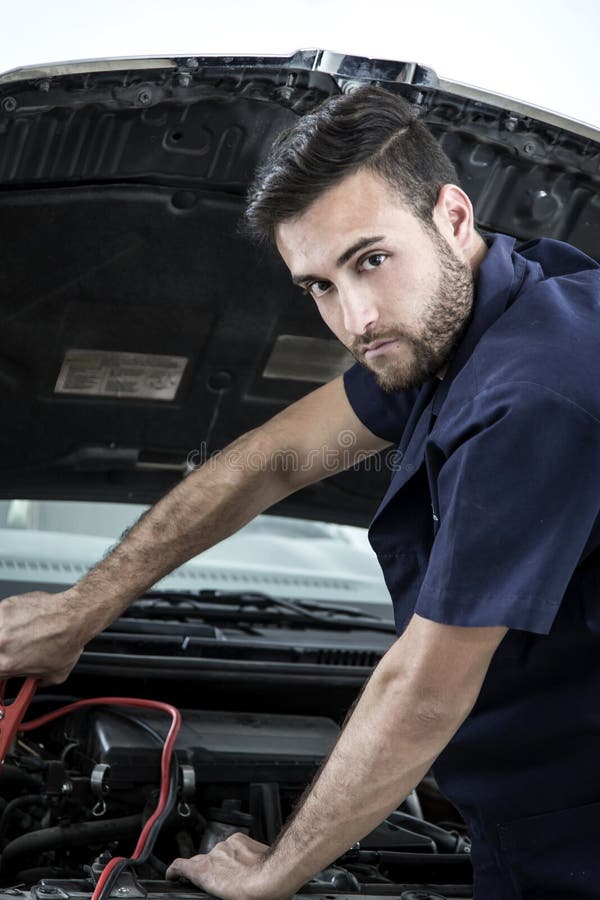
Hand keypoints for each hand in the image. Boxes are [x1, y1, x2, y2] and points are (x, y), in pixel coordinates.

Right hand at [0, 590, 87, 683]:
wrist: (73, 617)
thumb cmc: (66, 641)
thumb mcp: (56, 676)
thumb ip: (39, 682)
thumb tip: (37, 681)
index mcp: (7, 665)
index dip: (2, 669)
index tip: (6, 665)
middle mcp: (0, 645)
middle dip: (4, 651)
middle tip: (14, 649)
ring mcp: (2, 624)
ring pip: (0, 633)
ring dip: (5, 635)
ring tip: (19, 634)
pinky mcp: (6, 607)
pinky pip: (2, 615)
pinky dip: (10, 619)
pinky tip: (22, 621)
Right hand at [166, 833, 289, 899]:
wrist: (273, 875)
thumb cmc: (251, 894)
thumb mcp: (223, 897)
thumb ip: (213, 887)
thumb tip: (216, 886)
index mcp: (204, 871)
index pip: (180, 866)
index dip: (174, 870)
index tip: (173, 874)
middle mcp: (212, 854)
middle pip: (202, 861)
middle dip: (207, 872)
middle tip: (220, 884)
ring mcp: (226, 845)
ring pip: (220, 854)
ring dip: (224, 863)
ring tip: (238, 876)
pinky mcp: (239, 838)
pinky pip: (233, 846)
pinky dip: (236, 854)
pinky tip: (246, 864)